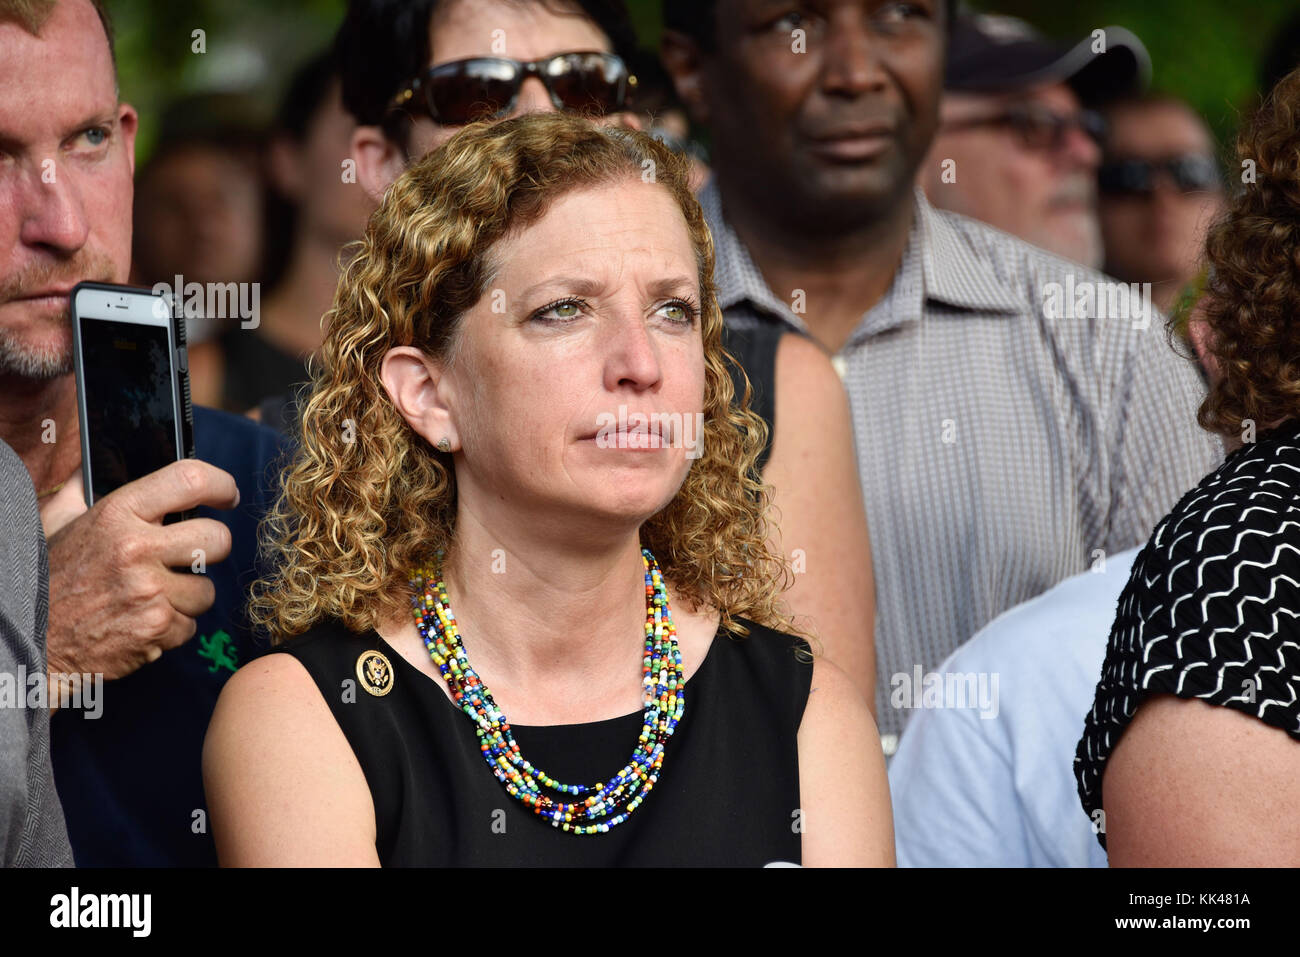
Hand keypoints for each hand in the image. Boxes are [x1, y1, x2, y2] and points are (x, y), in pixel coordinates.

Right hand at [45, 459, 239, 683]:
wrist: (30, 640)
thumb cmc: (45, 578)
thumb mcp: (58, 521)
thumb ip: (86, 486)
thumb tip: (103, 453)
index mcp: (116, 514)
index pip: (189, 480)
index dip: (220, 485)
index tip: (226, 495)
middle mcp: (136, 549)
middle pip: (218, 539)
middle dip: (211, 549)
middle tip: (190, 557)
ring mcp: (149, 592)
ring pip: (207, 589)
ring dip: (186, 597)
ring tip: (150, 597)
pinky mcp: (156, 629)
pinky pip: (190, 625)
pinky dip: (171, 628)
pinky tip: (140, 623)